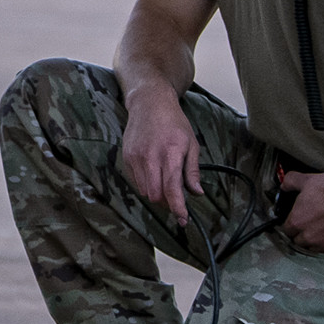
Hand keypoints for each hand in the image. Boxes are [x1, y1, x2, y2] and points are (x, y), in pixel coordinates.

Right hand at [119, 96, 202, 225]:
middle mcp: (150, 157)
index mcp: (170, 154)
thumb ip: (192, 170)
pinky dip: (146, 184)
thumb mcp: (191, 144)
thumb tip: (197, 193)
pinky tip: (154, 174)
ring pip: (145, 191)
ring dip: (156, 194)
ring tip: (165, 184)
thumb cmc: (174, 122)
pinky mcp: (127, 157)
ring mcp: (136, 157)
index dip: (178, 208)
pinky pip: (136, 181)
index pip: (172, 190)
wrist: (149, 103)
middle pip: (156, 196)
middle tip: (177, 201)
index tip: (183, 219)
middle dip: (167, 203)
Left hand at [279, 169, 323, 251]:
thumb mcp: (307, 180)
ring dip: (315, 241)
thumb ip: (291, 182)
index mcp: (297, 221)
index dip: (291, 224)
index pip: (287, 229)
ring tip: (322, 230)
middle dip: (302, 234)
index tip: (297, 220)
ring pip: (313, 247)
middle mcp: (308, 237)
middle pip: (299, 241)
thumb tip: (284, 185)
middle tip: (310, 224)